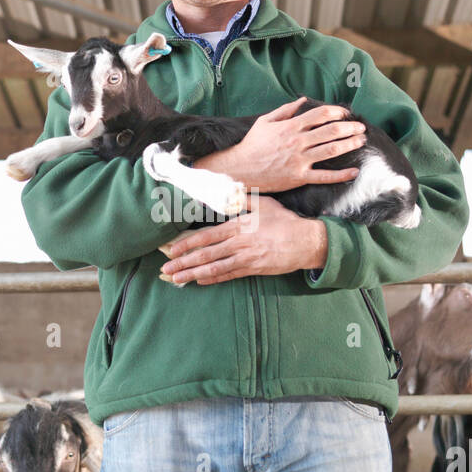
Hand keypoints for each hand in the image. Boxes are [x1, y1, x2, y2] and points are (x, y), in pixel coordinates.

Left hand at [159, 196, 327, 285]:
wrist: (306, 241)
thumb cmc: (284, 221)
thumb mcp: (263, 203)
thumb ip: (242, 199)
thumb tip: (227, 191)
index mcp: (239, 226)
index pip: (207, 236)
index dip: (187, 244)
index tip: (171, 250)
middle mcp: (239, 243)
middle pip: (206, 254)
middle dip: (183, 262)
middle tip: (165, 269)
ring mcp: (246, 258)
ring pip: (214, 268)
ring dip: (193, 274)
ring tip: (177, 279)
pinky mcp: (254, 269)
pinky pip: (229, 275)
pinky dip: (213, 278)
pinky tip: (199, 281)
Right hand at [194, 98, 365, 192]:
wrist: (239, 170)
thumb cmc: (251, 145)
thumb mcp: (265, 122)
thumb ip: (285, 110)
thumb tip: (302, 100)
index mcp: (291, 127)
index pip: (320, 115)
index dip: (337, 112)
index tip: (346, 113)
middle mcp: (298, 142)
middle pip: (331, 131)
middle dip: (350, 127)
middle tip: (361, 127)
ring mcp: (300, 160)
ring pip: (332, 150)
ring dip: (350, 144)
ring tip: (362, 141)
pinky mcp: (299, 177)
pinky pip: (324, 176)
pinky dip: (341, 175)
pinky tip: (354, 172)